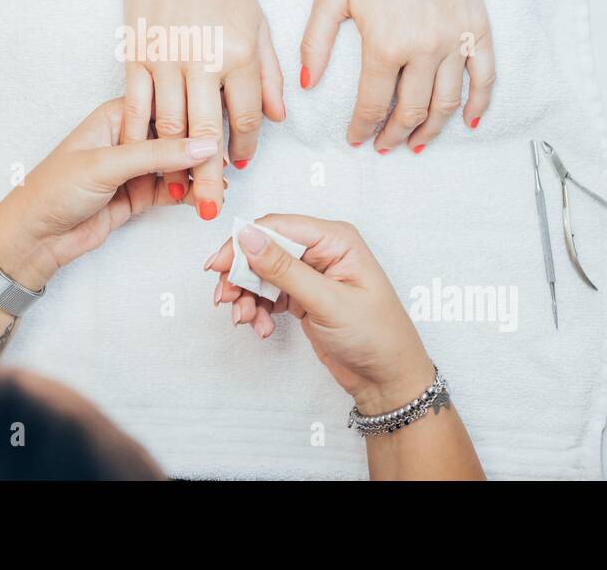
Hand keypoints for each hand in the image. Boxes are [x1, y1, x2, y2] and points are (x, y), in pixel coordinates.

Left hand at [0, 99, 216, 289]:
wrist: (34, 238)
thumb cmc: (53, 190)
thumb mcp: (106, 165)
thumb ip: (156, 154)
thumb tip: (202, 145)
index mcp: (117, 115)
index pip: (166, 107)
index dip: (194, 116)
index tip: (222, 125)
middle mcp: (129, 137)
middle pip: (176, 138)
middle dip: (200, 150)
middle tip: (227, 160)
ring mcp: (135, 167)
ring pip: (178, 165)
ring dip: (199, 175)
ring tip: (222, 184)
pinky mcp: (139, 194)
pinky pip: (173, 189)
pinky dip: (190, 193)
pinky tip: (208, 197)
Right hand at [120, 0, 284, 219]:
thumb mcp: (257, 22)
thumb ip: (269, 72)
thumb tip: (278, 116)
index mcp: (240, 52)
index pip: (245, 116)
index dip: (245, 148)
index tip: (242, 167)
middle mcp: (204, 61)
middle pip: (207, 134)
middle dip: (209, 178)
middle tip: (211, 210)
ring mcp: (166, 61)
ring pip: (170, 127)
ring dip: (173, 165)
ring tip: (178, 192)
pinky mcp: (135, 58)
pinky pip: (136, 106)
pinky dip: (139, 137)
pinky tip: (143, 158)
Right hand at [204, 215, 433, 413]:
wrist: (387, 379)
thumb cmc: (376, 336)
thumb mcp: (327, 301)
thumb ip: (284, 269)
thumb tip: (248, 236)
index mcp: (335, 239)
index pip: (276, 226)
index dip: (243, 243)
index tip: (218, 266)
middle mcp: (321, 251)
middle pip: (264, 249)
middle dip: (241, 275)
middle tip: (225, 299)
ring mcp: (311, 274)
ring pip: (261, 274)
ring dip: (247, 296)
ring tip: (246, 320)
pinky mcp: (303, 295)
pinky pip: (268, 294)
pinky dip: (258, 310)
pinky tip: (262, 328)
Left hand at [300, 0, 493, 153]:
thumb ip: (316, 41)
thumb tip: (307, 82)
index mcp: (385, 44)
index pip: (372, 104)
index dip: (362, 128)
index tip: (356, 139)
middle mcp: (423, 49)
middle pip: (410, 111)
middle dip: (394, 136)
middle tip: (385, 146)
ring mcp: (455, 41)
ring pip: (446, 103)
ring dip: (431, 129)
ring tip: (417, 142)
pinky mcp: (478, 29)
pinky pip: (484, 77)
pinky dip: (478, 105)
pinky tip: (467, 123)